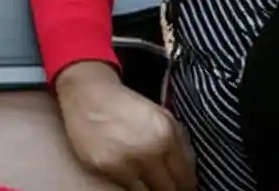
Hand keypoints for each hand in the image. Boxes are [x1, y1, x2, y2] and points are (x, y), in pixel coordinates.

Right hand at [56, 61, 196, 190]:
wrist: (88, 96)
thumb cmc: (127, 106)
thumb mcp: (162, 116)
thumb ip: (180, 145)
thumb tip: (190, 174)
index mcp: (166, 135)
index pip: (186, 179)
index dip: (187, 187)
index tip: (183, 186)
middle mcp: (148, 151)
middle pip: (169, 190)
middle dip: (170, 189)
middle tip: (165, 185)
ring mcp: (125, 162)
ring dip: (150, 190)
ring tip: (148, 182)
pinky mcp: (105, 169)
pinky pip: (126, 190)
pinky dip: (131, 186)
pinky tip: (130, 175)